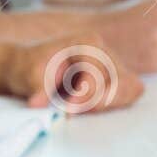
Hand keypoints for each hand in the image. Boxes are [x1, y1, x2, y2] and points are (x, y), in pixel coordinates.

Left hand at [9, 35, 143, 113]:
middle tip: (74, 112)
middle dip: (100, 101)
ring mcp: (112, 66)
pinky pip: (128, 94)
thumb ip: (37, 89)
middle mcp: (104, 52)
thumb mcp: (28, 75)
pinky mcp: (114, 81)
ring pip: (130, 88)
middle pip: (120, 81)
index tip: (67, 110)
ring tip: (81, 111)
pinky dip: (113, 105)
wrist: (27, 69)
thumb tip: (38, 104)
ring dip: (109, 104)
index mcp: (87, 43)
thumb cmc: (30, 67)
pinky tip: (90, 110)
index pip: (98, 72)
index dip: (85, 95)